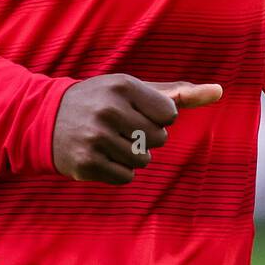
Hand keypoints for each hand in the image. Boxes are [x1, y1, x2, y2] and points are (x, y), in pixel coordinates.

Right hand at [53, 74, 221, 184]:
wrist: (44, 119)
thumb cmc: (99, 100)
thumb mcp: (133, 88)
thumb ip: (178, 92)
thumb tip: (220, 91)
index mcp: (123, 86)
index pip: (169, 114)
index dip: (157, 117)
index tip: (135, 111)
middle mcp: (109, 110)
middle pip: (159, 139)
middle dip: (145, 137)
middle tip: (119, 127)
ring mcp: (96, 138)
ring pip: (144, 160)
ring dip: (132, 155)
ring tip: (109, 141)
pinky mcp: (86, 164)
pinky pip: (126, 177)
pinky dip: (119, 171)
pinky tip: (101, 156)